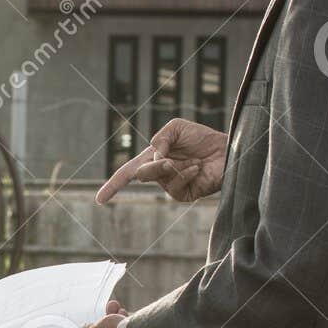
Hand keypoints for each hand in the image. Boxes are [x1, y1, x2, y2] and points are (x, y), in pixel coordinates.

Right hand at [96, 118, 228, 203]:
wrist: (227, 150)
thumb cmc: (203, 138)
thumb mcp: (176, 127)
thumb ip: (160, 138)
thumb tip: (155, 159)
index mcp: (153, 159)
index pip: (128, 174)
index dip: (113, 186)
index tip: (100, 200)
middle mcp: (159, 174)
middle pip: (141, 174)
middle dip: (153, 165)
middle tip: (170, 160)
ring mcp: (171, 186)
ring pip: (157, 179)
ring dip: (171, 167)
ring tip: (190, 160)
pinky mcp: (184, 195)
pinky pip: (175, 187)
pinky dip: (185, 174)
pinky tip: (197, 167)